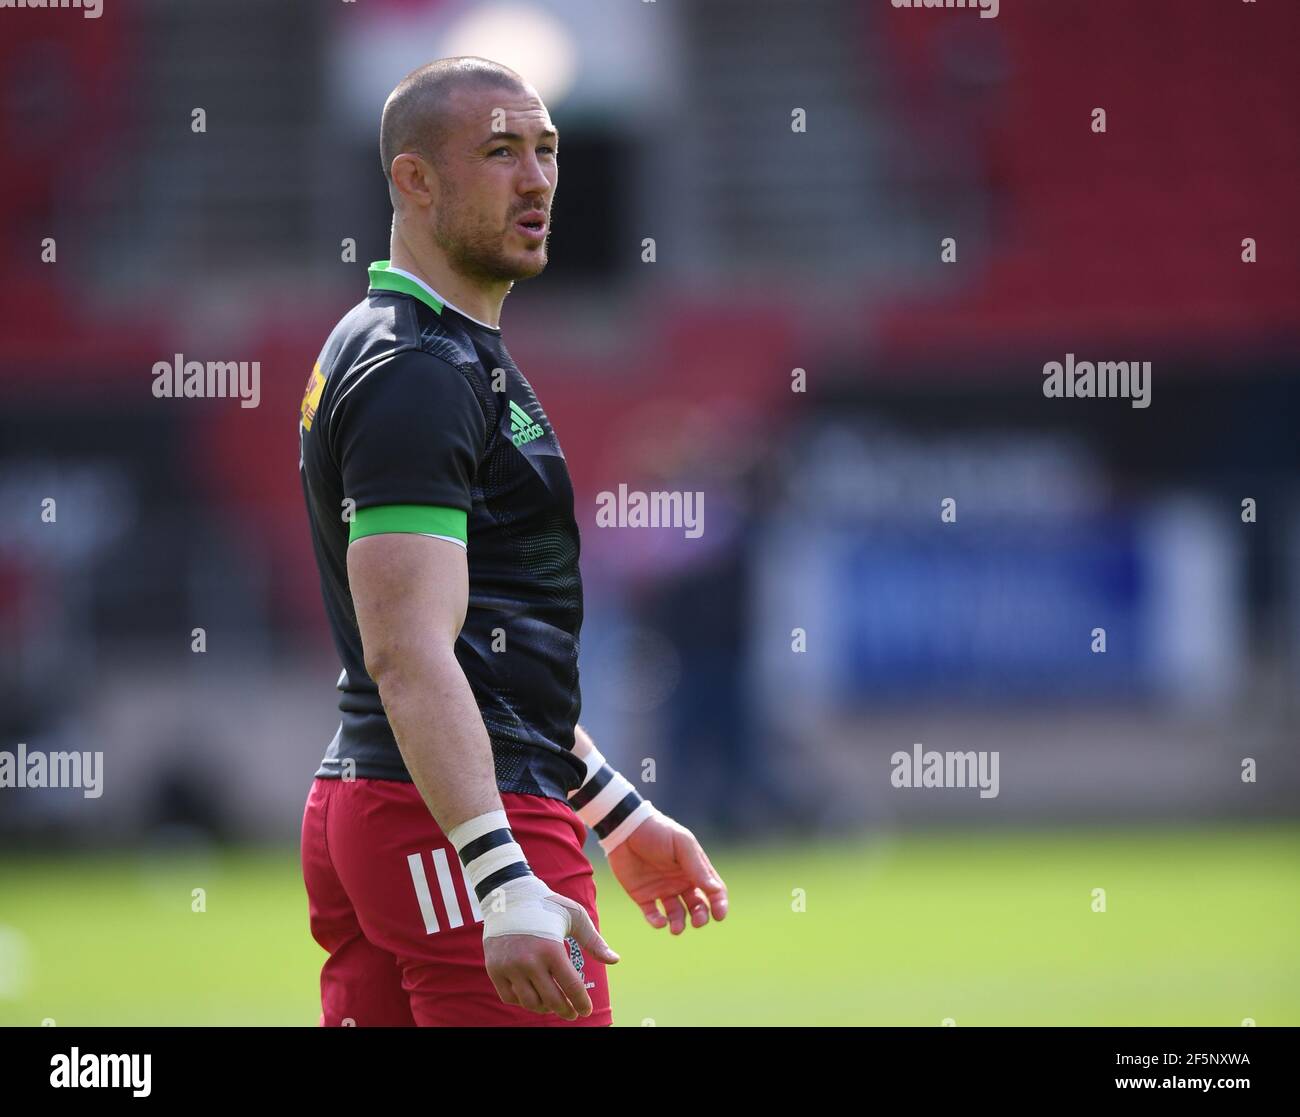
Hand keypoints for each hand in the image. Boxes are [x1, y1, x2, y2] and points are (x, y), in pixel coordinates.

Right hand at [482, 876, 619, 1019]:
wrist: (508, 896)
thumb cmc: (546, 906)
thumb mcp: (574, 917)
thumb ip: (594, 941)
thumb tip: (615, 960)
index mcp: (551, 949)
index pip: (571, 987)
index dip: (581, 1003)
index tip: (585, 1010)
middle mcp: (529, 961)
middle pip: (551, 1000)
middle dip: (565, 1010)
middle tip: (572, 1013)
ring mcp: (509, 966)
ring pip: (530, 1002)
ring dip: (544, 1007)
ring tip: (553, 1003)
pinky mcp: (494, 969)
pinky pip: (509, 997)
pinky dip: (522, 1001)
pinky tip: (532, 995)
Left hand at [607, 811, 727, 933]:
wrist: (625, 828)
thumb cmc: (658, 832)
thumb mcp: (682, 845)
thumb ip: (698, 868)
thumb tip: (716, 890)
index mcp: (694, 869)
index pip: (713, 891)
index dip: (719, 904)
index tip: (719, 915)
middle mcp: (680, 882)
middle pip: (697, 906)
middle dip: (700, 917)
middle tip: (698, 922)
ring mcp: (662, 890)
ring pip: (677, 915)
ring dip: (679, 924)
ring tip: (676, 928)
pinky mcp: (643, 896)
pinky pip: (653, 915)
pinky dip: (657, 922)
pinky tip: (660, 922)